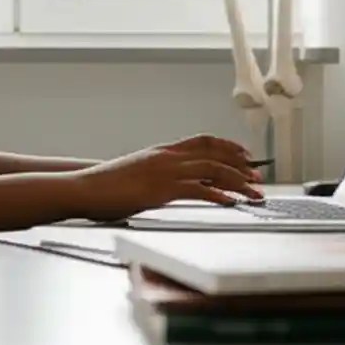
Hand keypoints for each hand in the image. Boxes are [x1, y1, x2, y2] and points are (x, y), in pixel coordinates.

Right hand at [70, 134, 264, 221]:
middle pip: (215, 155)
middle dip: (242, 166)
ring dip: (238, 181)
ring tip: (254, 192)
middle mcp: (168, 156)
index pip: (204, 141)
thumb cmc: (108, 185)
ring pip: (213, 171)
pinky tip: (231, 202)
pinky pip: (198, 190)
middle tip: (259, 177)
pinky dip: (219, 195)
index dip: (229, 146)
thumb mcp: (138, 172)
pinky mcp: (161, 190)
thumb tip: (176, 182)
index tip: (246, 155)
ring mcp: (165, 171)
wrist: (85, 188)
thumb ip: (159, 173)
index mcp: (164, 150)